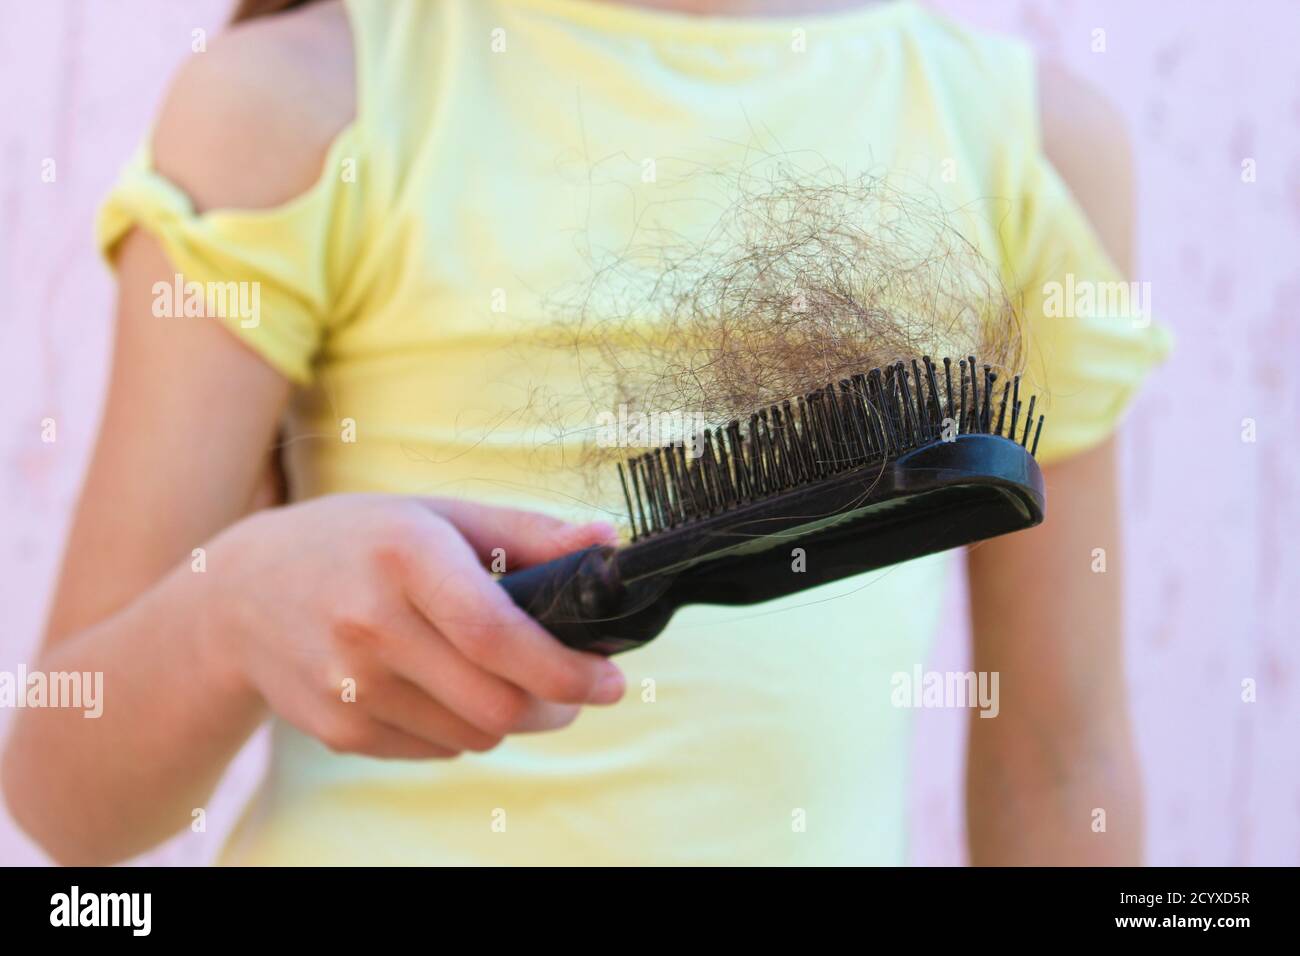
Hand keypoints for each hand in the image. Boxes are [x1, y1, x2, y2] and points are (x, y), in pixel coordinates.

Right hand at [203, 494, 625, 758]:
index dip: (566, 667)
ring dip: (512, 718)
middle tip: (573, 689)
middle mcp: (369, 623)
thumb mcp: (437, 515)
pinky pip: (436, 751)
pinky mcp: (337, 730)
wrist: (239, 595)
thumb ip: (528, 532)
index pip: (497, 634)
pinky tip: (446, 690)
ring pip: (475, 735)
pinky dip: (463, 729)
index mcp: (405, 555)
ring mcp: (347, 684)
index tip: (613, 680)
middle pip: (496, 703)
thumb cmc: (359, 543)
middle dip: (556, 706)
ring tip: (509, 681)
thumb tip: (608, 541)